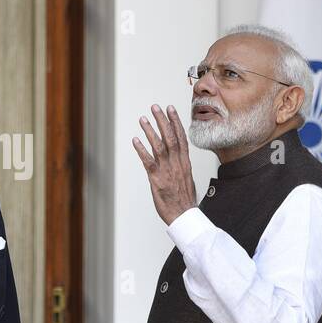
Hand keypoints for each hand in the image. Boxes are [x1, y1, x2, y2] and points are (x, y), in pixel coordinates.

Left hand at [133, 104, 197, 224]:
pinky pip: (149, 162)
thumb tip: (176, 159)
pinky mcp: (157, 179)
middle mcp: (177, 164)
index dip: (176, 122)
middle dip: (162, 120)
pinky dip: (142, 150)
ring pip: (159, 146)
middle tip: (155, 107)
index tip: (171, 109)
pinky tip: (135, 140)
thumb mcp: (186, 179)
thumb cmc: (184, 200)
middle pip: (170, 137)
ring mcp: (167, 170)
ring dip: (150, 131)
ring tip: (142, 119)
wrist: (184, 215)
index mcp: (185, 162)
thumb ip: (180, 166)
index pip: (181, 137)